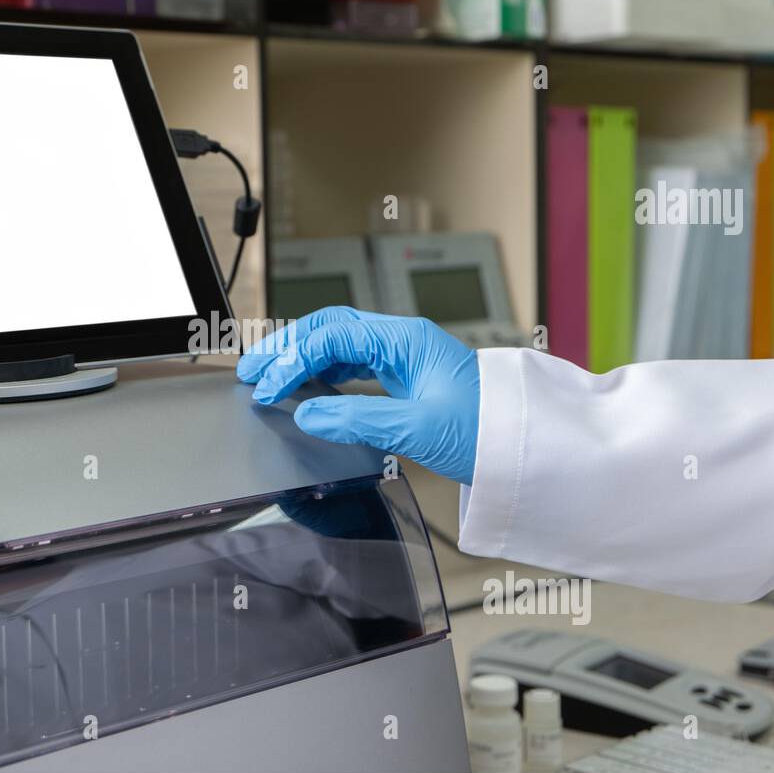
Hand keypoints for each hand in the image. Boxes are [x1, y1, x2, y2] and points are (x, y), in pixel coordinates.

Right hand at [237, 307, 481, 483]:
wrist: (523, 445)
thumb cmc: (485, 431)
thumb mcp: (417, 428)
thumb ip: (357, 419)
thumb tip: (306, 415)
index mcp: (405, 339)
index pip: (332, 337)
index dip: (293, 361)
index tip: (268, 389)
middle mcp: (402, 339)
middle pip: (329, 327)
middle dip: (286, 345)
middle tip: (251, 370)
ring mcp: (404, 355)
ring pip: (338, 342)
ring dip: (301, 356)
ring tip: (269, 376)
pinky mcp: (405, 375)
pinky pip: (354, 362)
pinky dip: (323, 371)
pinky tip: (307, 387)